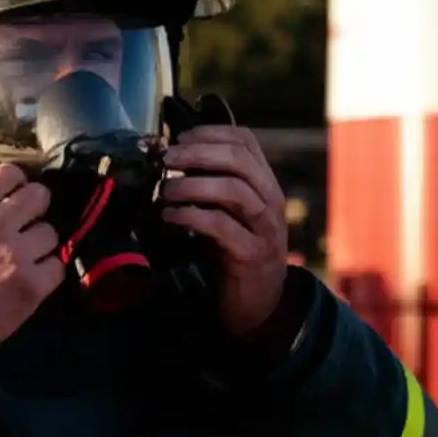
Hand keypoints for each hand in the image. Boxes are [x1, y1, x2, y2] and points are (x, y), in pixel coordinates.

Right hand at [0, 164, 63, 351]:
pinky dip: (48, 272)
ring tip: (28, 256)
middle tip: (28, 223)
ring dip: (41, 243)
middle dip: (36, 208)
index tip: (15, 195)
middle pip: (39, 196)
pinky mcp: (32, 285)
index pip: (8, 173)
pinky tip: (33, 278)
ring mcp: (17, 255)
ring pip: (50, 233)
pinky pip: (57, 267)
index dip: (16, 183)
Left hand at [161, 126, 288, 341]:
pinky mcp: (252, 254)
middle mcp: (271, 201)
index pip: (246, 141)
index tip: (180, 137)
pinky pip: (222, 226)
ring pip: (233, 190)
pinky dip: (193, 217)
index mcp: (265, 184)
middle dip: (198, 153)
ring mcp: (265, 228)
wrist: (259, 303)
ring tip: (166, 190)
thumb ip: (212, 186)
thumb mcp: (230, 212)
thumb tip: (172, 158)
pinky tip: (172, 216)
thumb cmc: (236, 252)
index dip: (211, 132)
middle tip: (167, 159)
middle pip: (239, 160)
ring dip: (193, 185)